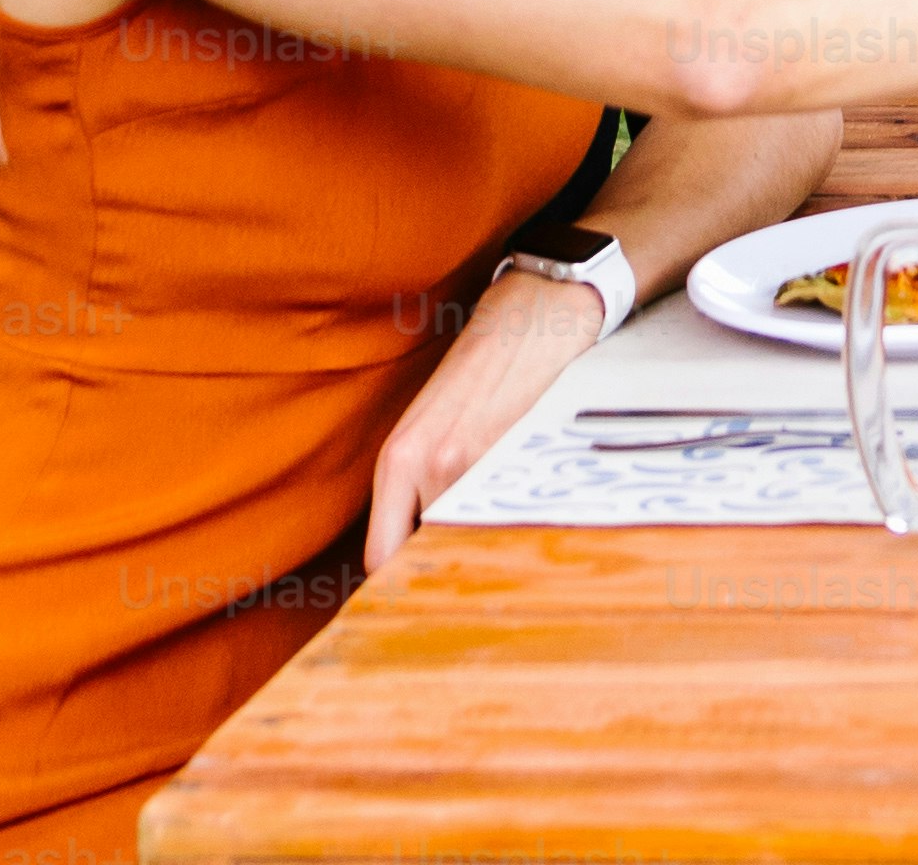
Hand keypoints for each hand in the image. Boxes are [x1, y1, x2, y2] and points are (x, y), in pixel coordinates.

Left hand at [363, 259, 608, 568]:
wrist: (534, 317)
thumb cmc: (482, 373)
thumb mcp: (432, 428)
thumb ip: (419, 487)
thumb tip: (419, 555)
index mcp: (395, 462)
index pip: (383, 559)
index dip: (401, 587)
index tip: (417, 600)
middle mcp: (425, 468)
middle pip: (429, 557)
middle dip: (449, 567)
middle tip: (473, 575)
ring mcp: (470, 464)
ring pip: (471, 541)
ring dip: (488, 544)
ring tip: (509, 526)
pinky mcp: (515, 458)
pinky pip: (508, 518)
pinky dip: (519, 524)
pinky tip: (532, 503)